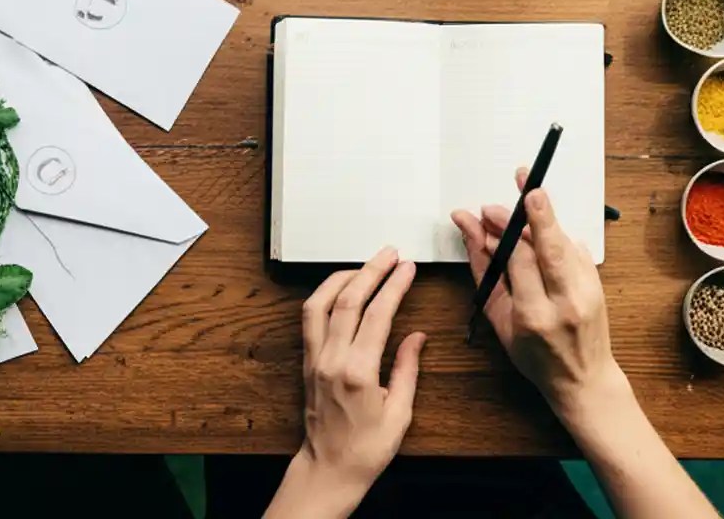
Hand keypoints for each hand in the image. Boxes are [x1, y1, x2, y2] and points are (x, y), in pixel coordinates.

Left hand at [266, 247, 426, 518]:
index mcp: (358, 373)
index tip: (407, 268)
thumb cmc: (366, 448)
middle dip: (371, 271)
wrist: (329, 468)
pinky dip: (324, 296)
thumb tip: (416, 337)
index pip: (377, 315)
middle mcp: (332, 360)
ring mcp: (315, 359)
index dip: (394, 286)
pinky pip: (309, 319)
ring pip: (319, 303)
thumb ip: (407, 368)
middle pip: (348, 300)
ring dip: (341, 278)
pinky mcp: (307, 362)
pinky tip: (339, 289)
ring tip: (363, 266)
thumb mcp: (400, 412)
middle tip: (390, 254)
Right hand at [451, 168, 626, 420]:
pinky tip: (543, 226)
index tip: (482, 213)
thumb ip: (487, 275)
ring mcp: (588, 292)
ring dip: (546, 215)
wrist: (584, 379)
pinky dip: (557, 235)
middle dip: (532, 210)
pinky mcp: (598, 283)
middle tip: (520, 182)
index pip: (517, 260)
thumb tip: (475, 234)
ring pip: (565, 242)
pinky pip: (575, 249)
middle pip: (549, 245)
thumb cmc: (535, 357)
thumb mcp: (499, 321)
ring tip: (529, 191)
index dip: (499, 231)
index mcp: (534, 314)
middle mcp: (566, 301)